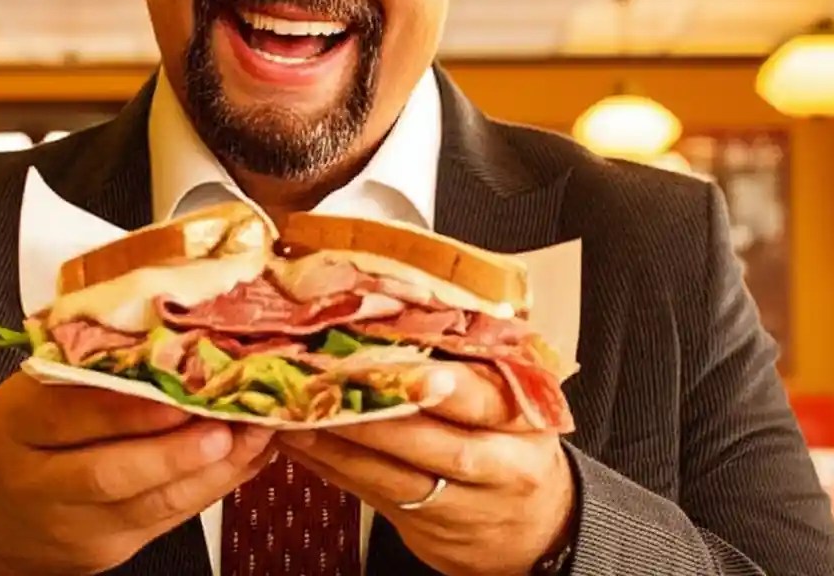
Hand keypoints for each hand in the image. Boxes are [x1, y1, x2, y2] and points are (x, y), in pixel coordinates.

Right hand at [0, 373, 274, 574]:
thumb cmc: (22, 440)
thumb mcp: (29, 394)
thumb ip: (84, 366)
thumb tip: (162, 330)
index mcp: (16, 423)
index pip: (66, 415)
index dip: (124, 409)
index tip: (174, 395)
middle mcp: (39, 481)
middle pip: (106, 473)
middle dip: (173, 452)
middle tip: (224, 426)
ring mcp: (76, 523)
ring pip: (147, 505)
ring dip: (207, 472)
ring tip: (251, 439)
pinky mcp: (110, 549)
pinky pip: (169, 520)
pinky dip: (213, 489)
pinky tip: (247, 460)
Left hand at [277, 364, 574, 575]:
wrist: (536, 529)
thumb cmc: (517, 444)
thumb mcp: (519, 401)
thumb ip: (478, 362)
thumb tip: (414, 304)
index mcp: (524, 421)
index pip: (481, 400)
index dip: (440, 387)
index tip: (400, 368)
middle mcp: (497, 466)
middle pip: (433, 444)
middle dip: (376, 416)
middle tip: (327, 384)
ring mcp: (460, 504)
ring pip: (394, 476)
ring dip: (340, 445)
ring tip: (297, 414)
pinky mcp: (425, 528)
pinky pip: (373, 496)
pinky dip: (333, 469)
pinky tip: (302, 445)